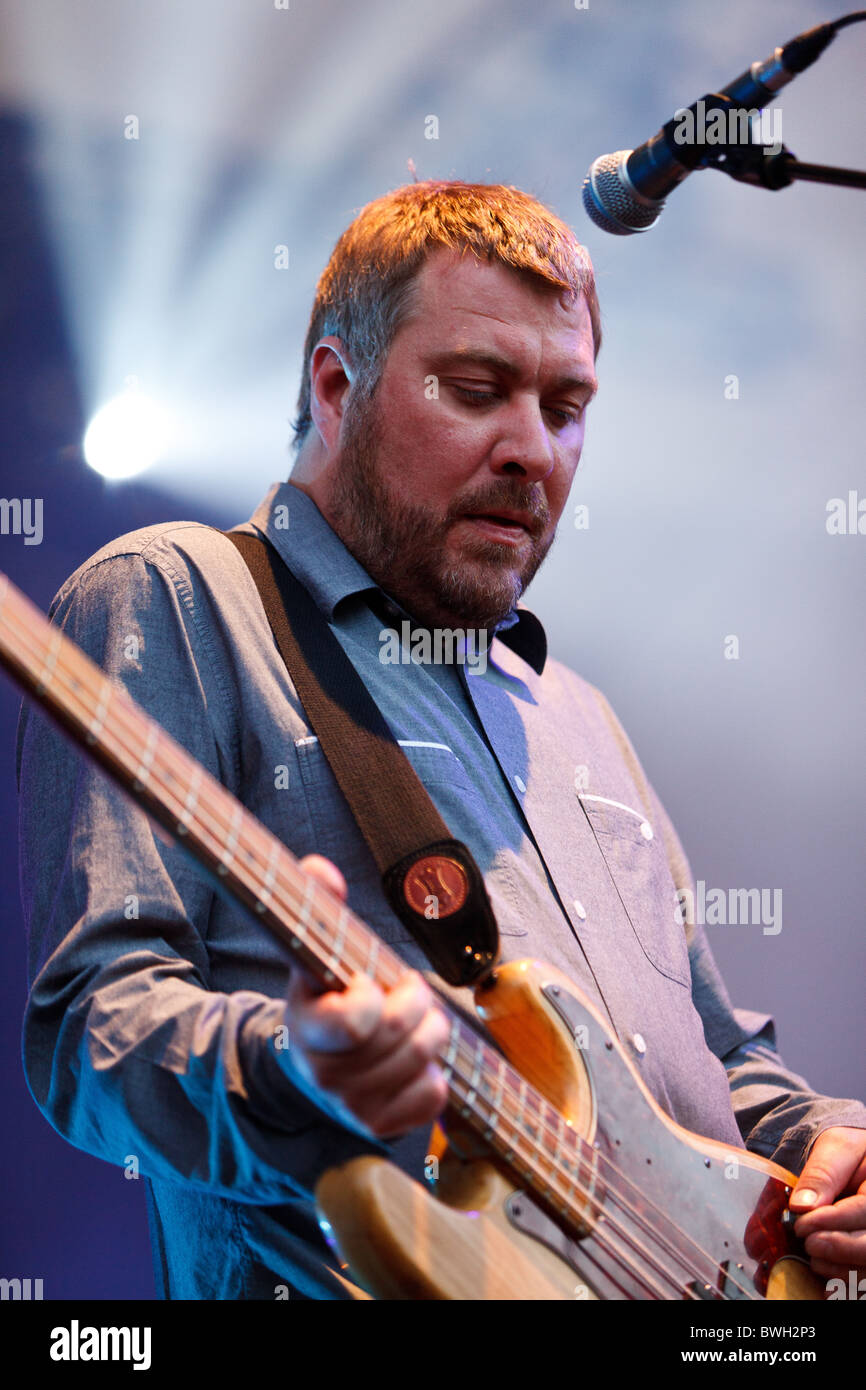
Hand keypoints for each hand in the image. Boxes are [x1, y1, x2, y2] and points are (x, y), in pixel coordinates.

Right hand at [287, 855, 450, 1138]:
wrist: (312, 1065)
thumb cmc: (326, 999)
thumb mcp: (314, 953)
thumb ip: (318, 906)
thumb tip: (320, 868)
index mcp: (307, 1027)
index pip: (358, 1018)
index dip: (374, 993)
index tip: (367, 981)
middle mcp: (326, 1073)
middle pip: (403, 1031)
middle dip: (416, 998)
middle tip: (404, 988)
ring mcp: (353, 1106)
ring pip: (424, 1057)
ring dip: (429, 1029)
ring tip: (410, 1018)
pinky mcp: (381, 1125)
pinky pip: (433, 1093)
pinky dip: (432, 1071)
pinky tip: (410, 1058)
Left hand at [789, 1126, 865, 1286]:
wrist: (860, 1163)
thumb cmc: (851, 1153)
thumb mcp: (837, 1149)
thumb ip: (822, 1174)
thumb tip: (802, 1205)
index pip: (864, 1211)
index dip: (831, 1222)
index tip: (801, 1224)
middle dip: (837, 1248)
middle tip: (808, 1243)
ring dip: (840, 1270)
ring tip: (815, 1259)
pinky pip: (865, 1278)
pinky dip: (846, 1284)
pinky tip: (827, 1283)